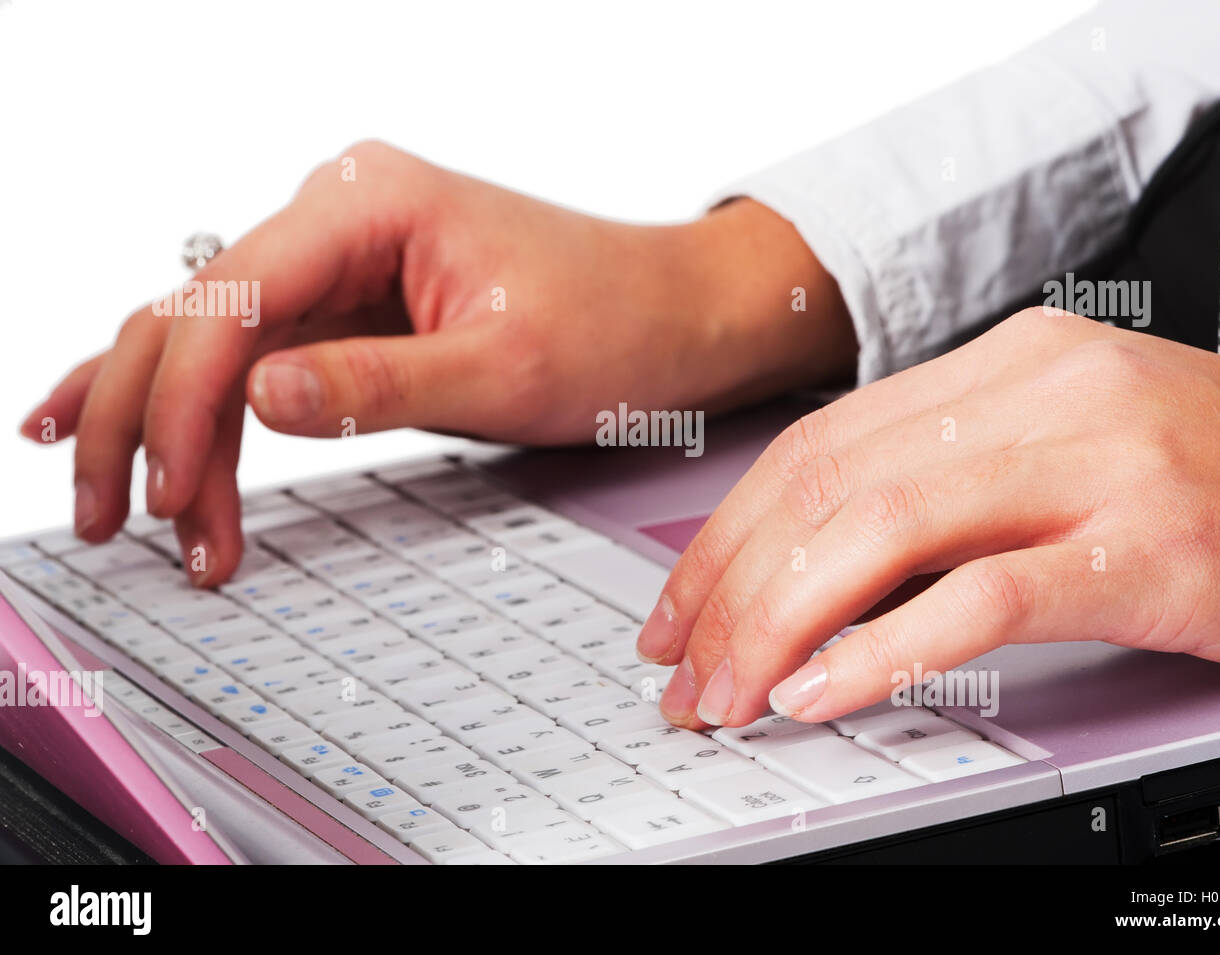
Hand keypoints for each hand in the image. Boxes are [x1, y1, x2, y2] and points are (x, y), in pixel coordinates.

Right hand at [21, 141, 854, 583]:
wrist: (675, 317)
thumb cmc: (616, 322)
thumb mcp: (505, 366)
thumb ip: (380, 383)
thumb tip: (258, 399)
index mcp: (371, 202)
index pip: (233, 301)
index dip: (184, 402)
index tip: (171, 488)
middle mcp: (340, 219)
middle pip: (193, 315)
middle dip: (141, 417)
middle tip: (112, 516)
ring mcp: (339, 265)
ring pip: (211, 343)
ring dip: (166, 428)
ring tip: (136, 514)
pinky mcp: (352, 311)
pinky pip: (254, 361)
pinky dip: (208, 417)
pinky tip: (149, 446)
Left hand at [637, 309, 1219, 728]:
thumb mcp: (1072, 444)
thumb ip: (955, 478)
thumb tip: (825, 556)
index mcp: (1010, 364)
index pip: (820, 444)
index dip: (729, 533)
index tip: (681, 604)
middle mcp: (1041, 391)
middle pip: (827, 485)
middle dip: (728, 588)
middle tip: (680, 669)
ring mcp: (1096, 462)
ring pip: (878, 531)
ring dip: (776, 624)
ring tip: (726, 694)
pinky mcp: (1147, 546)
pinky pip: (980, 598)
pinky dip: (881, 651)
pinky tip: (821, 693)